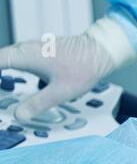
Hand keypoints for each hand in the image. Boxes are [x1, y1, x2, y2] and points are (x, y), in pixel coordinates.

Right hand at [0, 17, 136, 121]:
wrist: (100, 50)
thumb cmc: (84, 67)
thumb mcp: (60, 91)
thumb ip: (38, 103)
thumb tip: (19, 115)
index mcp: (24, 55)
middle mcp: (24, 48)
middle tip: (2, 98)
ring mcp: (31, 48)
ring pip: (6, 57)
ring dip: (2, 69)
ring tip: (4, 87)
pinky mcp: (39, 51)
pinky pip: (17, 58)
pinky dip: (10, 67)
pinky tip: (13, 79)